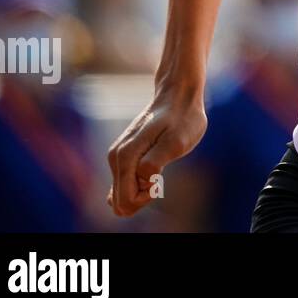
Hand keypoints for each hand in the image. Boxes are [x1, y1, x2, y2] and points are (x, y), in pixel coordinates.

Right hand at [106, 84, 207, 216]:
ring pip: (123, 193)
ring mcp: (116, 156)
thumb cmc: (183, 118)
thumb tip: (142, 179)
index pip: (126, 201)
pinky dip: (140, 183)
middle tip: (162, 171)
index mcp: (125, 157)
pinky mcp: (122, 156)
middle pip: (121, 202)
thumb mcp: (177, 141)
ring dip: (144, 187)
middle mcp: (115, 158)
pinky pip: (124, 185)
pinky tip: (154, 166)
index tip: (163, 175)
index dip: (148, 196)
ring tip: (161, 163)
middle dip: (144, 196)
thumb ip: (155, 163)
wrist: (177, 95)